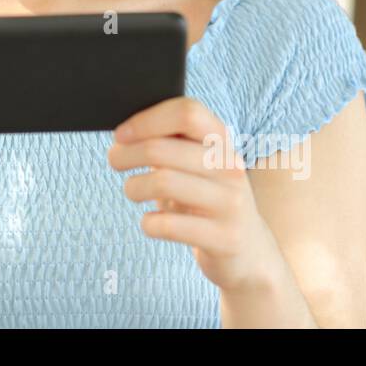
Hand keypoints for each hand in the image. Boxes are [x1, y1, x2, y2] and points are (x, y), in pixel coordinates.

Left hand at [108, 96, 278, 295]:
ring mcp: (231, 203)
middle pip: (162, 148)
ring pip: (163, 182)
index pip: (186, 113)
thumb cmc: (206, 200)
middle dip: (127, 154)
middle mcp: (231, 167)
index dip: (146, 120)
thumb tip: (122, 136)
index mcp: (222, 142)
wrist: (250, 252)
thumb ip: (170, 145)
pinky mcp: (225, 238)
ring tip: (133, 190)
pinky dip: (148, 223)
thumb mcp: (196, 167)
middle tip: (114, 161)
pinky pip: (168, 225)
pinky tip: (150, 223)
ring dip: (133, 187)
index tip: (121, 134)